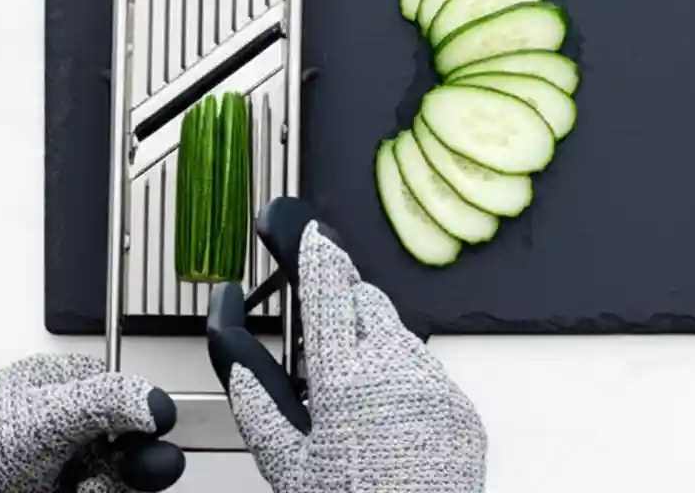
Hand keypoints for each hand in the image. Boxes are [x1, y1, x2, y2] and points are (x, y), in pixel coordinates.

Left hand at [0, 353, 184, 491]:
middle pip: (127, 445)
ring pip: (111, 479)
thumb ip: (106, 400)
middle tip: (116, 476)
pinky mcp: (51, 491)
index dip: (143, 423)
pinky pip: (90, 490)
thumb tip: (157, 402)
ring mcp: (56, 465)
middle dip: (131, 467)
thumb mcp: (46, 416)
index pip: (128, 398)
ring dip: (109, 488)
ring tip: (85, 491)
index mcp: (63, 386)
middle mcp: (64, 425)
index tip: (144, 443)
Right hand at [207, 199, 487, 491]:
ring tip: (351, 394)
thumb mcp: (287, 463)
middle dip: (338, 301)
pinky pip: (425, 371)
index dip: (315, 252)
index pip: (328, 289)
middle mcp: (396, 371)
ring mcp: (435, 386)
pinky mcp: (461, 407)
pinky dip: (402, 376)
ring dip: (370, 343)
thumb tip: (233, 350)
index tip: (305, 231)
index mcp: (346, 379)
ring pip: (397, 335)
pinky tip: (385, 414)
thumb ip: (256, 398)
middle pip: (364, 301)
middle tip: (317, 324)